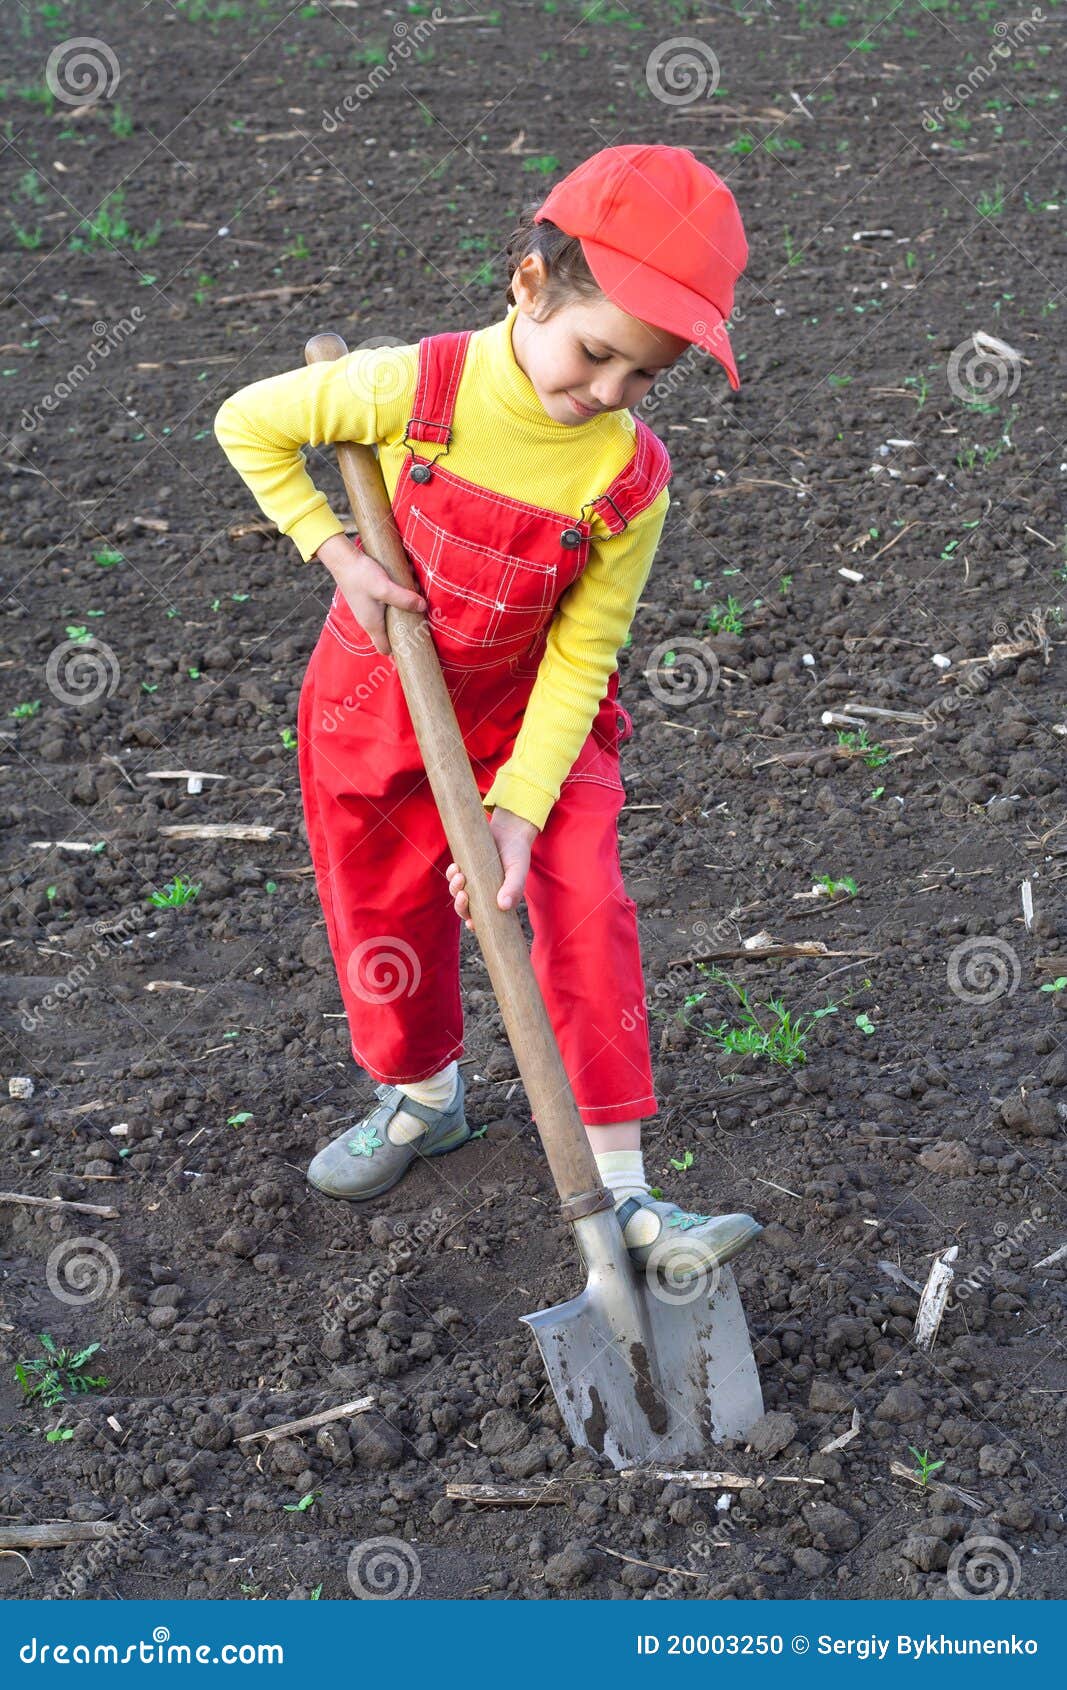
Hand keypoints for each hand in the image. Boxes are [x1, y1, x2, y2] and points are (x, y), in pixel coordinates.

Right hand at [317, 533, 425, 656]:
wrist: (342, 558)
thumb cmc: (361, 575)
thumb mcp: (385, 588)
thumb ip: (403, 598)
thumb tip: (422, 607)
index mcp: (372, 624)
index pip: (385, 648)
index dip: (399, 649)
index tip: (414, 642)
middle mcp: (370, 620)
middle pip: (392, 631)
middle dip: (407, 622)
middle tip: (420, 611)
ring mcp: (369, 609)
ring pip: (391, 614)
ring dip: (404, 605)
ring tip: (414, 590)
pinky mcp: (370, 598)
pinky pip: (387, 602)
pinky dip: (396, 595)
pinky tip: (404, 581)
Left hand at [446, 808, 538, 931]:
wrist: (509, 830)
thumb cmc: (517, 854)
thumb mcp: (518, 871)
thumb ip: (513, 888)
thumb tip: (503, 906)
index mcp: (497, 900)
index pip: (483, 918)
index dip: (475, 924)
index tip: (470, 924)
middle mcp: (483, 893)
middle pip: (465, 908)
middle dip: (460, 905)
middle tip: (463, 894)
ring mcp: (473, 881)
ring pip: (457, 892)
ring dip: (454, 887)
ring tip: (459, 875)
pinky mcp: (466, 868)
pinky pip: (453, 876)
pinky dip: (451, 874)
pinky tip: (455, 867)